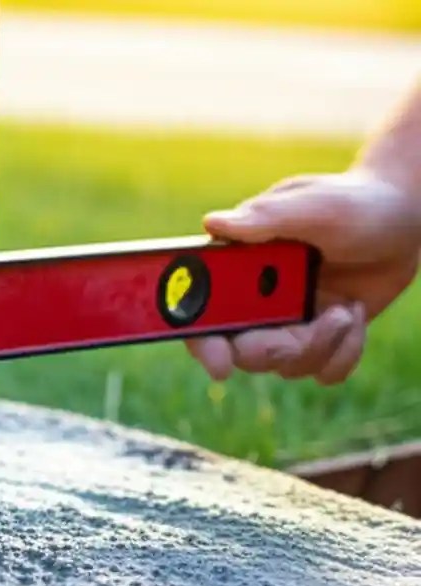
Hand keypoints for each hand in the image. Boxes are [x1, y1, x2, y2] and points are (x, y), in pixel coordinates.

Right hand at [186, 168, 420, 383]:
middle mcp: (252, 299)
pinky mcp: (319, 337)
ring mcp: (286, 322)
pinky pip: (321, 372)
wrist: (404, 219)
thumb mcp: (311, 205)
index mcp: (235, 266)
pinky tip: (355, 317)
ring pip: (286, 366)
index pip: (198, 310)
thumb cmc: (353, 201)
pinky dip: (344, 354)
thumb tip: (213, 224)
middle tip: (315, 325)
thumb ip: (265, 218)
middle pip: (242, 351)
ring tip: (347, 310)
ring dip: (322, 345)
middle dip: (277, 348)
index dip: (201, 341)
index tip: (220, 363)